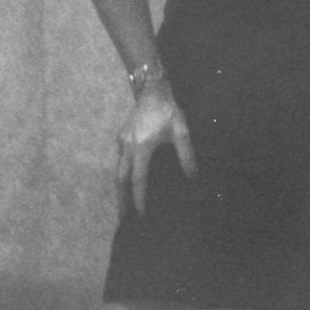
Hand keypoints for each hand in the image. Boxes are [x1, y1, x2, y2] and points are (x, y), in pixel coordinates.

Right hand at [115, 80, 196, 217]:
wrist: (152, 90)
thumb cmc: (168, 110)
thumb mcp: (181, 130)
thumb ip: (186, 154)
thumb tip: (192, 176)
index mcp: (142, 146)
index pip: (139, 179)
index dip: (140, 198)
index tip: (141, 214)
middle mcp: (128, 146)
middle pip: (120, 179)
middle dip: (122, 200)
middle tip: (124, 218)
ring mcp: (121, 141)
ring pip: (117, 170)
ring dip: (120, 188)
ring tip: (123, 205)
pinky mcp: (120, 137)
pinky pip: (119, 160)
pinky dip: (122, 174)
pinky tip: (127, 182)